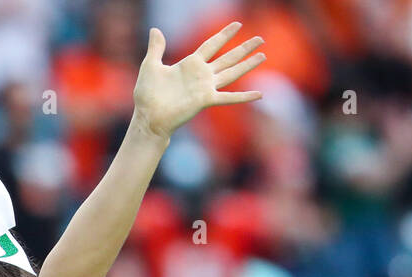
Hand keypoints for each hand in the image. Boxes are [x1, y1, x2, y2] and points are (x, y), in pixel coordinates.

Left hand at [132, 22, 265, 140]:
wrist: (148, 117)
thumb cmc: (147, 95)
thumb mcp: (150, 65)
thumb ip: (156, 48)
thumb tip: (155, 29)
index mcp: (190, 64)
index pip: (212, 45)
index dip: (225, 35)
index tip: (238, 25)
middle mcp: (201, 75)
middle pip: (228, 57)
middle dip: (244, 48)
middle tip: (260, 39)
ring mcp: (205, 87)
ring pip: (232, 72)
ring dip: (248, 64)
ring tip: (263, 55)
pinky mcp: (205, 100)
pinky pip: (228, 97)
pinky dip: (244, 96)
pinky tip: (259, 94)